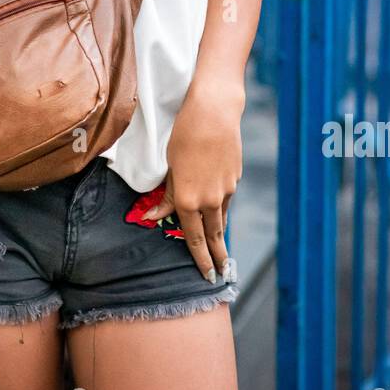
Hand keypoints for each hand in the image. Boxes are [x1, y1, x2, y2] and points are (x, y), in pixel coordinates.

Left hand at [142, 87, 242, 284]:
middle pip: (214, 236)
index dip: (199, 259)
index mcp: (188, 200)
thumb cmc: (184, 136)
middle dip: (216, 258)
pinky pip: (226, 201)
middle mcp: (209, 200)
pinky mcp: (235, 178)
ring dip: (220, 236)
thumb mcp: (170, 167)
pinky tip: (219, 214)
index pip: (193, 238)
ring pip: (221, 219)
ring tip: (221, 251)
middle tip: (220, 274)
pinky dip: (222, 210)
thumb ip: (167, 196)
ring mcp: (226, 190)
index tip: (205, 275)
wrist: (213, 114)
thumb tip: (154, 217)